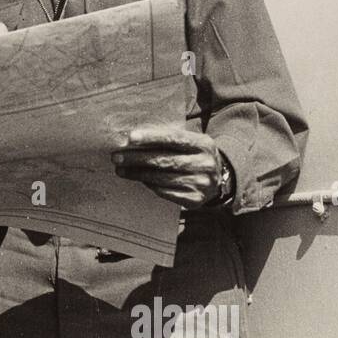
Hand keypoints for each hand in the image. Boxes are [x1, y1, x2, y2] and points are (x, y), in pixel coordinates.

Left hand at [111, 127, 227, 208]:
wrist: (220, 180)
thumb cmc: (194, 155)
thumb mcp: (191, 142)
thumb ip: (169, 139)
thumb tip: (134, 139)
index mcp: (204, 144)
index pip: (174, 138)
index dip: (151, 138)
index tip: (130, 138)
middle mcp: (205, 164)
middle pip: (165, 160)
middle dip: (137, 158)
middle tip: (116, 157)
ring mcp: (200, 183)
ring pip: (162, 178)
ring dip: (137, 174)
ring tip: (121, 170)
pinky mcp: (194, 199)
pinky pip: (165, 191)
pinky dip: (149, 184)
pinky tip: (138, 179)